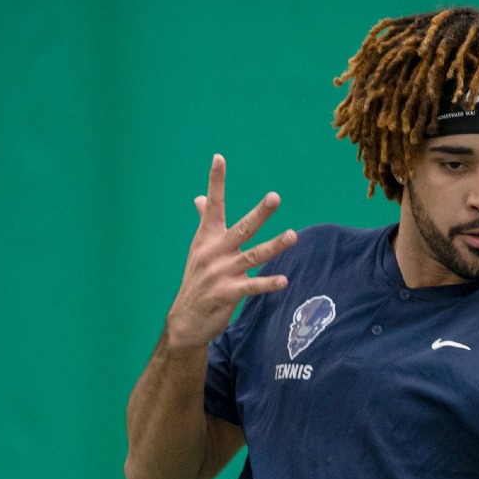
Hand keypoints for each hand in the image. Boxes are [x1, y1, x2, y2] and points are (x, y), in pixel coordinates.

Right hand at [164, 154, 296, 349]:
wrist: (185, 319)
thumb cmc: (197, 280)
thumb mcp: (198, 250)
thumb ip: (204, 222)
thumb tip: (200, 198)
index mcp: (206, 238)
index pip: (213, 206)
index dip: (216, 182)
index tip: (219, 158)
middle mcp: (213, 252)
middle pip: (241, 228)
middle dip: (259, 213)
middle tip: (274, 196)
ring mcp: (221, 273)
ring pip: (253, 256)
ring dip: (274, 246)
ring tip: (293, 235)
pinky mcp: (228, 293)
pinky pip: (252, 287)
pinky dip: (268, 283)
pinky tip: (284, 280)